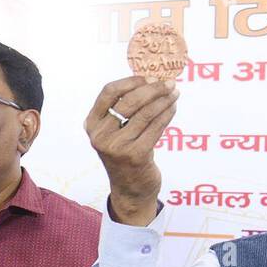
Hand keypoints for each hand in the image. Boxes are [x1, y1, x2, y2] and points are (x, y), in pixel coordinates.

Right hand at [84, 76, 179, 225]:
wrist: (130, 189)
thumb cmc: (125, 153)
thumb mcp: (115, 131)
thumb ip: (123, 109)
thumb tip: (151, 80)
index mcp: (92, 124)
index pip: (108, 92)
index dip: (130, 81)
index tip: (149, 77)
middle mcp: (100, 135)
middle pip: (128, 101)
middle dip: (152, 89)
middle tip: (169, 83)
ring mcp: (117, 146)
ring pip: (145, 113)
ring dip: (163, 100)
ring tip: (174, 93)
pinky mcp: (135, 155)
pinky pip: (155, 127)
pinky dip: (167, 114)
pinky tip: (173, 107)